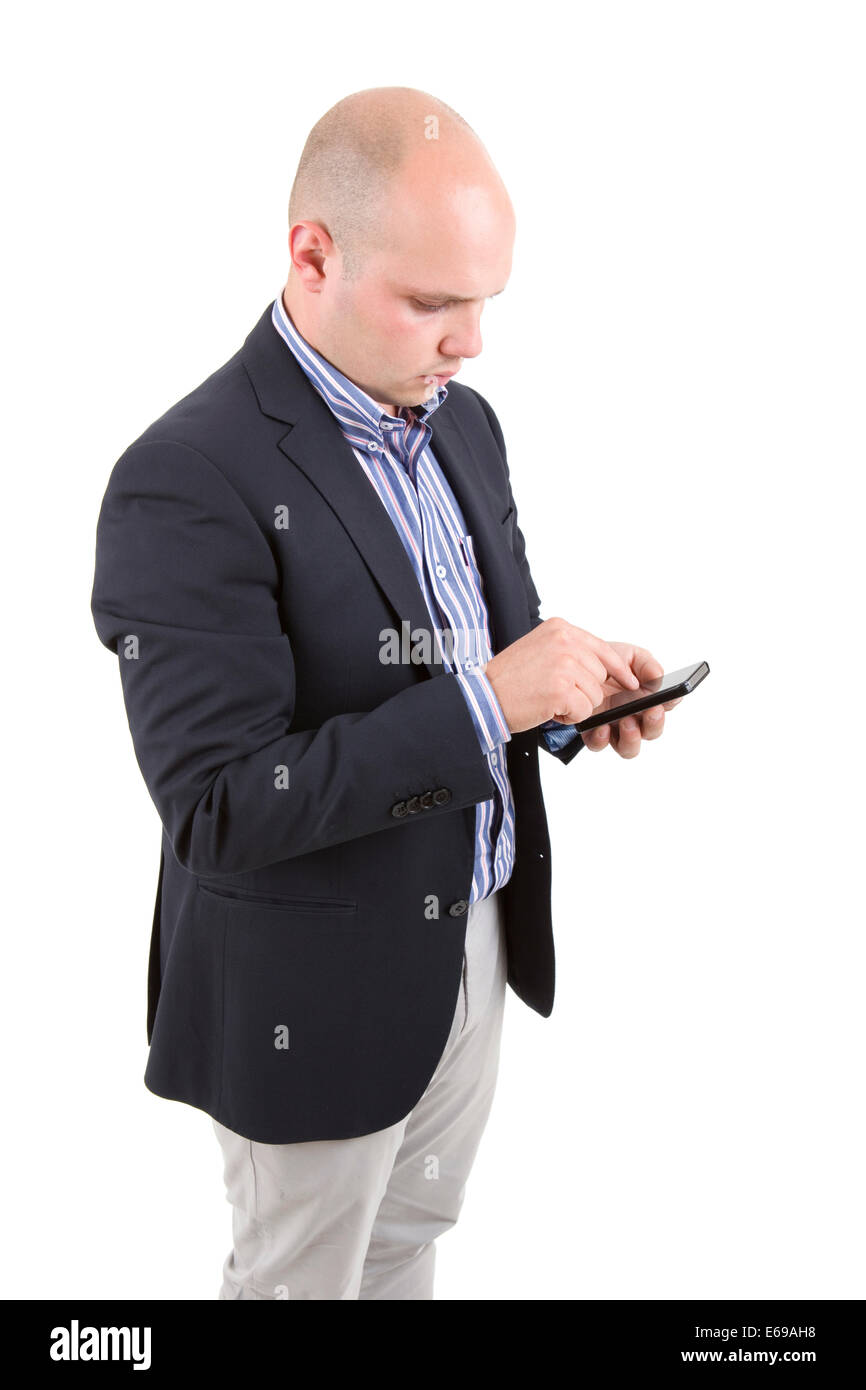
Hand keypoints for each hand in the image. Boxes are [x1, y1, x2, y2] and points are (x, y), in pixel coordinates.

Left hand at [580, 642, 681, 757]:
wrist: (576, 664)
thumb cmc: (607, 662)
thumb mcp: (629, 656)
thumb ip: (647, 665)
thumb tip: (659, 678)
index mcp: (648, 698)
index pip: (667, 704)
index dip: (670, 703)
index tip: (666, 698)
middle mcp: (635, 717)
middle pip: (652, 731)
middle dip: (654, 723)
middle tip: (650, 711)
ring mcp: (615, 727)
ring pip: (630, 748)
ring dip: (632, 738)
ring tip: (627, 722)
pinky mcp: (593, 732)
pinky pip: (599, 745)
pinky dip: (602, 740)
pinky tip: (602, 727)